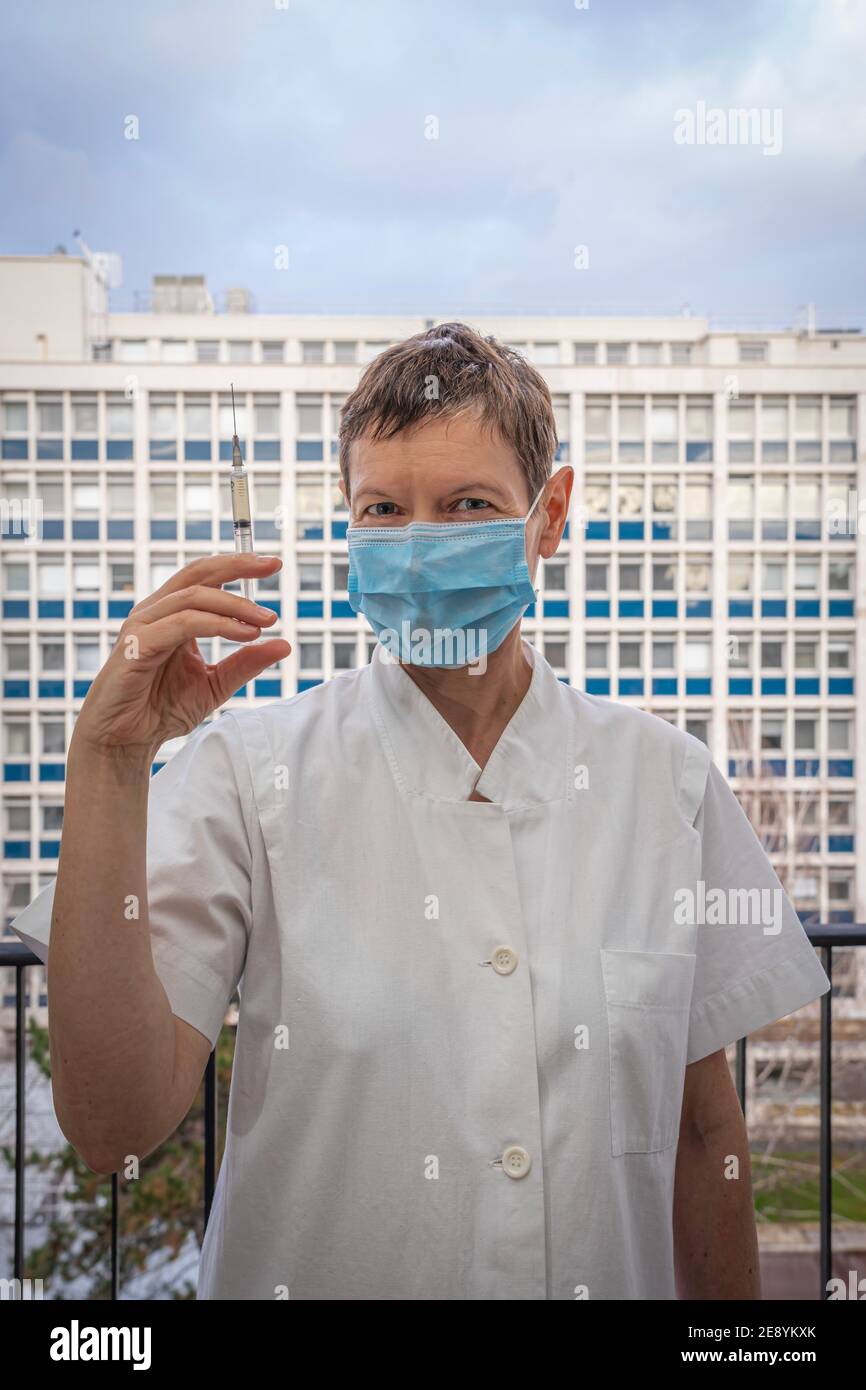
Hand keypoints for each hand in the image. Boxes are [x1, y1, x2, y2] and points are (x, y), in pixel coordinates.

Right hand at [71, 554, 290, 755]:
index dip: (238, 566)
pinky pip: (181, 625)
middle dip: (237, 566)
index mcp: (173, 615)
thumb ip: (245, 664)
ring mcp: (143, 626)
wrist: (125, 741)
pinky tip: (244, 635)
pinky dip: (216, 625)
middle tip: (273, 567)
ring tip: (265, 621)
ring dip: (234, 605)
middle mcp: (156, 613)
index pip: (206, 578)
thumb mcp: (214, 685)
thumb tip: (284, 644)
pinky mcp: (137, 645)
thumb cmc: (160, 710)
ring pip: (193, 597)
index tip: (273, 564)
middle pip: (197, 574)